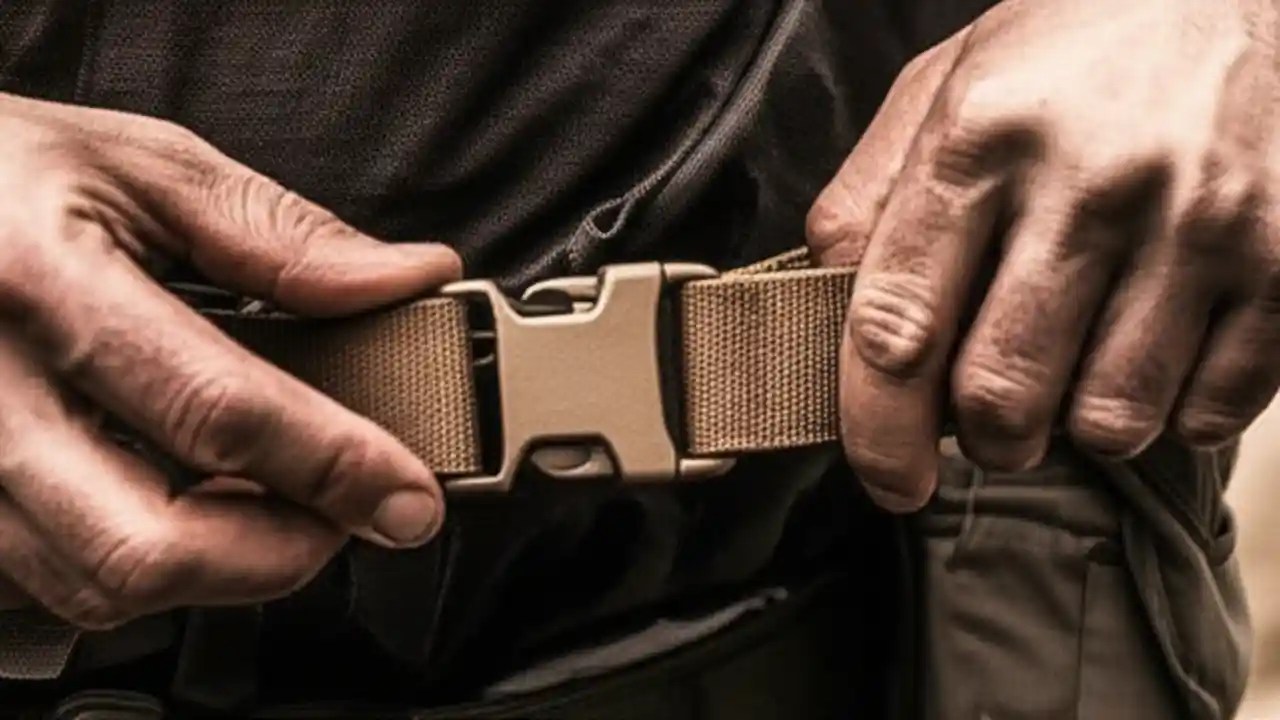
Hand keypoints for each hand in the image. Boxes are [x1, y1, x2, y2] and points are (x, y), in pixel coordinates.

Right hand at [0, 93, 459, 626]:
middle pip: (143, 544)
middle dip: (277, 554)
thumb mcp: (142, 167)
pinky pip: (44, 586)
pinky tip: (176, 512)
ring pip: (95, 586)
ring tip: (267, 505)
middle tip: (341, 516)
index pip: (216, 408)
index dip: (334, 466)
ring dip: (215, 570)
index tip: (408, 498)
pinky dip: (135, 570)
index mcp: (43, 281)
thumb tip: (403, 279)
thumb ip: (279, 235)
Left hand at [807, 0, 1279, 510]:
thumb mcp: (950, 84)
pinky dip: (1173, 406)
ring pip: (1108, 421)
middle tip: (993, 413)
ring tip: (1082, 356)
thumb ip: (871, 192)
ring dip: (1078, 421)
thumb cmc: (1080, 46)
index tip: (888, 477)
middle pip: (1001, 397)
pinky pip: (1210, 412)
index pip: (897, 325)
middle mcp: (1090, 182)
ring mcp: (1200, 224)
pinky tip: (1160, 341)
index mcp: (981, 138)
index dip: (877, 431)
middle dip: (984, 436)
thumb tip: (821, 297)